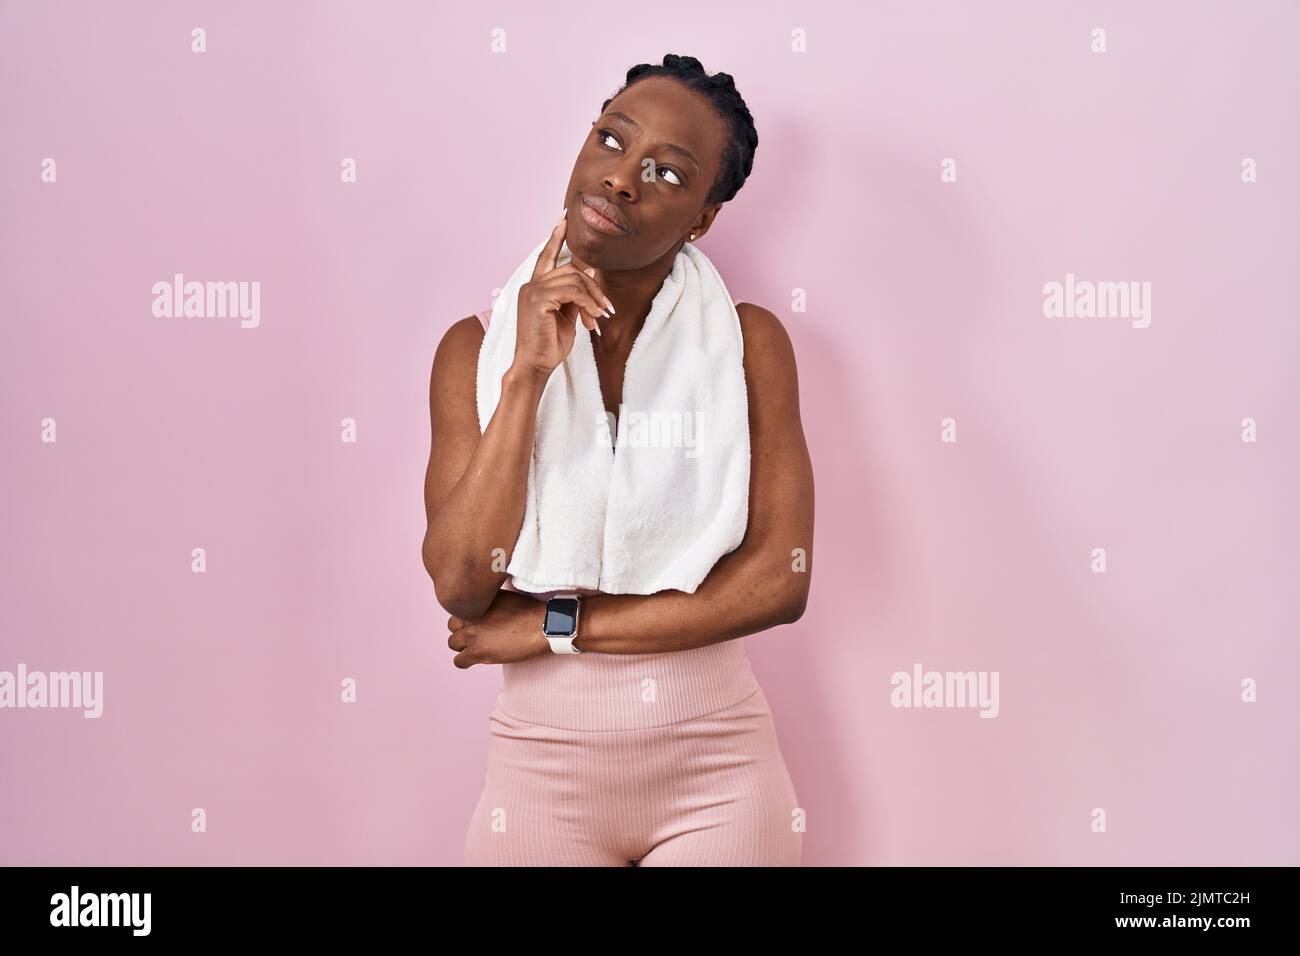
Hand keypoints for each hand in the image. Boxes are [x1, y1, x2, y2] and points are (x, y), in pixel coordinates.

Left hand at [446, 589, 551, 668]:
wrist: (542, 626)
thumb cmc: (531, 611)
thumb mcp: (505, 597)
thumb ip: (490, 601)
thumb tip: (486, 607)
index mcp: (478, 601)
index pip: (459, 609)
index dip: (468, 618)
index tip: (477, 623)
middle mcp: (471, 616)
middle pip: (452, 625)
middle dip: (462, 630)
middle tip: (477, 636)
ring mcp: (472, 634)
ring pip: (452, 643)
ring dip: (463, 646)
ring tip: (477, 648)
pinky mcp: (477, 652)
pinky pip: (458, 661)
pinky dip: (465, 661)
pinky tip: (475, 660)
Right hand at [511, 213, 615, 377]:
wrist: (535, 366)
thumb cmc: (549, 345)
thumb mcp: (565, 316)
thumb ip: (573, 295)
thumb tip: (588, 272)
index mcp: (535, 287)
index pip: (546, 255)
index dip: (556, 237)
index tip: (564, 218)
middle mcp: (531, 285)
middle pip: (571, 269)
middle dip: (594, 287)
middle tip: (608, 309)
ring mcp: (532, 290)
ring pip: (574, 279)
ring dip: (594, 298)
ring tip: (602, 317)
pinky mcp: (538, 299)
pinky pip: (572, 291)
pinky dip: (588, 303)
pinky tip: (593, 318)